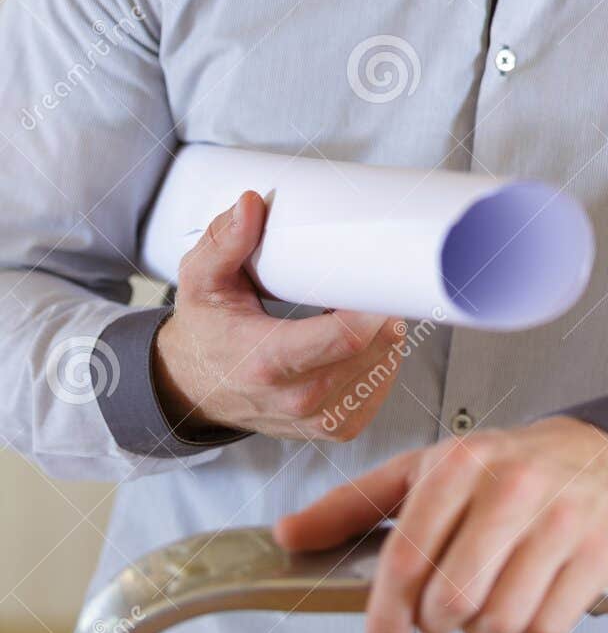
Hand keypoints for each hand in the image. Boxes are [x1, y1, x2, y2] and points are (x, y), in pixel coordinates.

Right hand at [151, 190, 407, 442]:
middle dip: (383, 308)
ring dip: (383, 332)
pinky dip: (380, 358)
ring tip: (355, 305)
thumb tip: (252, 204)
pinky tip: (359, 338)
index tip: (380, 272)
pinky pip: (382, 387)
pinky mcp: (338, 429)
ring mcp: (322, 420)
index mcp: (268, 362)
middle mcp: (299, 399)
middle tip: (370, 278)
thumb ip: (224, 241)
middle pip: (378, 349)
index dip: (376, 303)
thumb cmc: (206, 328)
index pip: (347, 337)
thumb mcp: (201, 279)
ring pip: (386, 367)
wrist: (195, 388)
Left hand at [272, 416, 607, 632]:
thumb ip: (353, 505)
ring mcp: (560, 519)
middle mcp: (511, 486)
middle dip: (442, 619)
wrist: (605, 451)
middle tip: (452, 600)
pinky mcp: (598, 551)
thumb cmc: (507, 463)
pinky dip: (532, 628)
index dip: (387, 618)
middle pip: (451, 603)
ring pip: (499, 622)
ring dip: (489, 625)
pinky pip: (545, 629)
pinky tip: (534, 590)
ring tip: (497, 587)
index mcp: (460, 462)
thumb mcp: (426, 469)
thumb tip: (288, 535)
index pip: (406, 560)